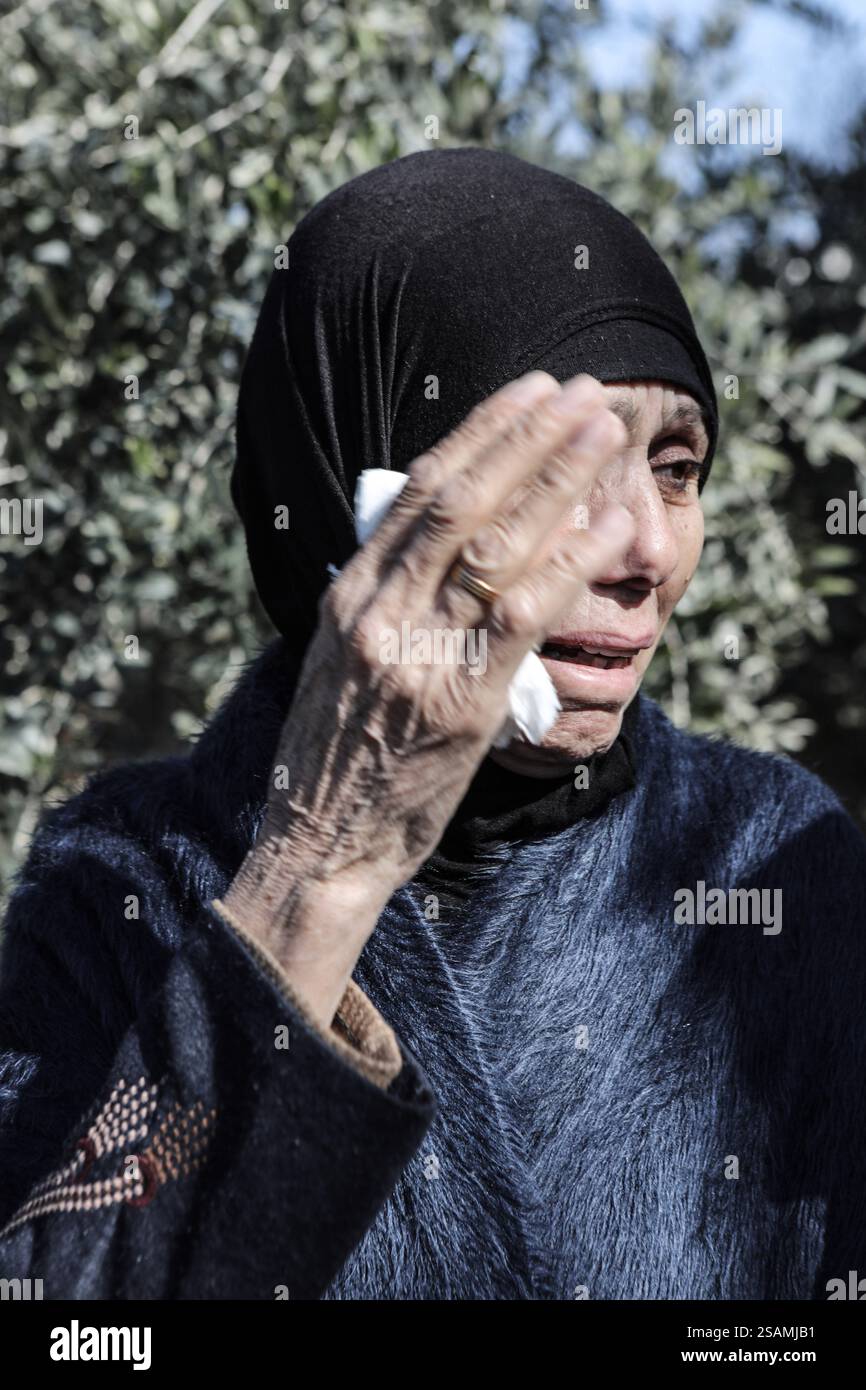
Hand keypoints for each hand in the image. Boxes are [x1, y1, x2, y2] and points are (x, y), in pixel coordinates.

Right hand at [224, 370, 633, 1025]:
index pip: (417, 492)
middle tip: (580, 391)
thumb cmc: (340, 759)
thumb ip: (385, 606)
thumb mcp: (343, 664)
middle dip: (527, 437)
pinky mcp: (460, 701)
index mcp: (347, 596)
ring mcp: (416, 654)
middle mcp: (376, 612)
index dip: (480, 434)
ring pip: (495, 542)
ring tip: (604, 431)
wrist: (319, 845)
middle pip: (461, 499)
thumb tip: (433, 555)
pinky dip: (570, 561)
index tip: (525, 394)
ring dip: (557, 478)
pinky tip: (609, 527)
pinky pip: (523, 612)